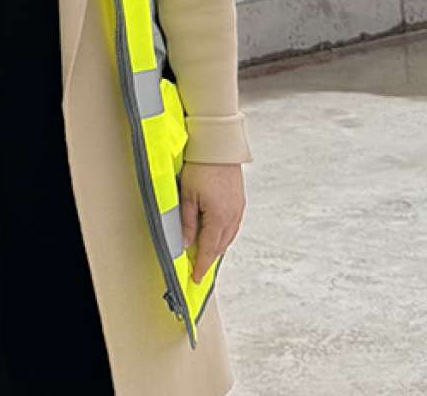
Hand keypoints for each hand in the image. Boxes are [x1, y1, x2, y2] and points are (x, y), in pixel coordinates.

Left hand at [178, 162, 244, 279]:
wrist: (218, 148)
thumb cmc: (201, 167)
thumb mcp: (187, 196)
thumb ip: (187, 222)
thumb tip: (186, 243)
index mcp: (218, 218)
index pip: (208, 249)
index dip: (201, 266)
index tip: (196, 278)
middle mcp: (232, 217)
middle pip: (219, 246)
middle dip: (208, 259)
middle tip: (197, 269)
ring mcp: (238, 210)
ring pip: (228, 238)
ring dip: (216, 248)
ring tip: (205, 256)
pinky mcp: (240, 203)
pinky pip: (232, 227)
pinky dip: (223, 236)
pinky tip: (216, 236)